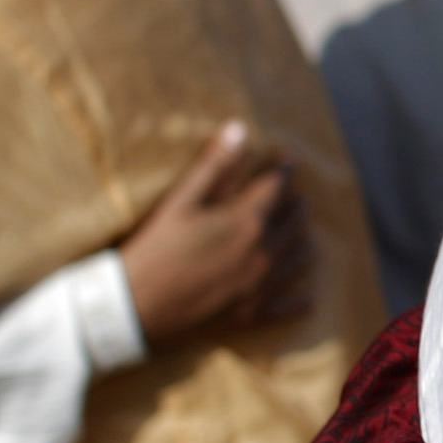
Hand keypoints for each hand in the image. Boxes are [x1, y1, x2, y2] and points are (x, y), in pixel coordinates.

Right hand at [119, 121, 314, 345]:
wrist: (136, 306)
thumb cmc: (155, 248)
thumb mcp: (180, 201)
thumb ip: (214, 165)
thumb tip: (239, 128)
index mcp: (246, 221)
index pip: (278, 187)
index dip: (284, 170)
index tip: (289, 160)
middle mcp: (262, 253)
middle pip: (295, 222)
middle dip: (297, 204)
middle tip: (296, 195)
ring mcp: (260, 286)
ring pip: (300, 260)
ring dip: (304, 242)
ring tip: (302, 234)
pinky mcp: (252, 314)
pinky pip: (289, 306)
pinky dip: (300, 299)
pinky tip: (305, 295)